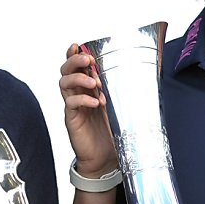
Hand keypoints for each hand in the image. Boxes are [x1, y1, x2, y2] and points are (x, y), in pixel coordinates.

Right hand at [58, 44, 117, 175]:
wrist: (105, 158)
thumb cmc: (111, 131)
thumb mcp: (119, 106)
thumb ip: (121, 90)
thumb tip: (140, 71)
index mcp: (88, 87)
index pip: (77, 66)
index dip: (74, 54)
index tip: (79, 45)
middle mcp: (78, 93)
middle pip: (66, 70)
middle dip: (75, 61)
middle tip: (88, 60)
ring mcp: (73, 106)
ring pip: (64, 83)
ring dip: (79, 79)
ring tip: (95, 84)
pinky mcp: (72, 119)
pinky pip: (71, 103)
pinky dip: (83, 99)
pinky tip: (96, 103)